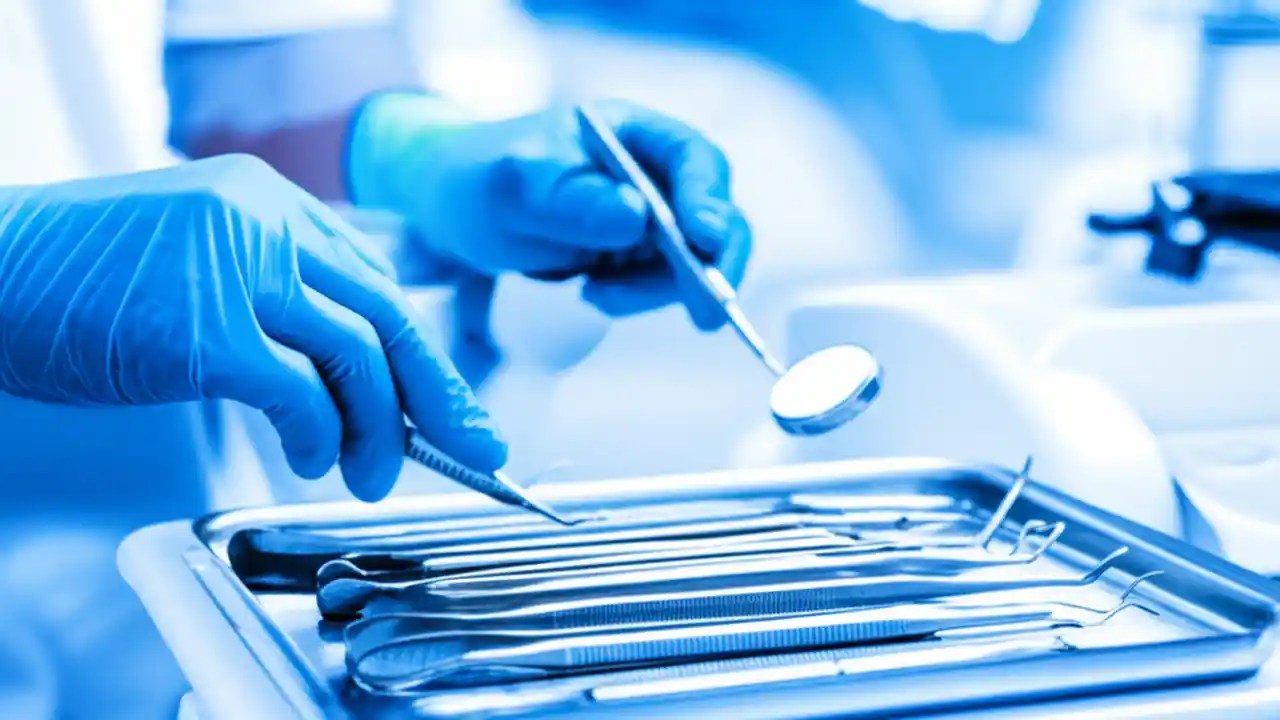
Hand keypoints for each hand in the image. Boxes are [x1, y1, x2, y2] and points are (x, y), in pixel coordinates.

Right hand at [0, 155, 505, 500]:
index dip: (419, 353)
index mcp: (267, 202)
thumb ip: (272, 293)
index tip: (450, 402)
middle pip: (388, 314)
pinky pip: (301, 393)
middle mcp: (263, 223)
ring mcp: (237, 270)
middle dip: (438, 394)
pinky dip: (320, 436)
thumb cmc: (75, 279)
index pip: (374, 282)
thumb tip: (347, 368)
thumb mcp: (195, 261)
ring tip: (373, 474)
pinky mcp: (206, 330)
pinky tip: (314, 460)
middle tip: (471, 446)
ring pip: (359, 354)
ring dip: (381, 428)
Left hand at [347, 96, 751, 329]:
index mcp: (632, 133)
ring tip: (594, 296)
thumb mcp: (513, 188)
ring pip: (693, 260)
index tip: (703, 240)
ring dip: (659, 289)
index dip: (709, 199)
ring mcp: (649, 218)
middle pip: (712, 215)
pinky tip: (591, 295)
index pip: (694, 160)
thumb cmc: (478, 182)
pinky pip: (661, 284)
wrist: (449, 215)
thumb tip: (637, 219)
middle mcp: (652, 173)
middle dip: (711, 264)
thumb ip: (572, 201)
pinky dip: (637, 299)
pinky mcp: (635, 258)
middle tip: (705, 311)